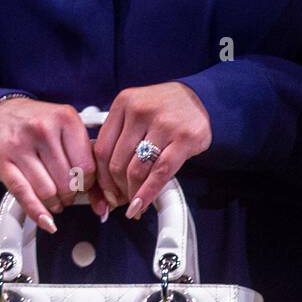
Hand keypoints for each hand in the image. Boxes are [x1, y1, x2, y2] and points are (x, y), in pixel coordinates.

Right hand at [0, 97, 108, 231]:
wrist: (0, 113)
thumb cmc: (37, 123)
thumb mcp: (66, 128)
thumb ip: (85, 155)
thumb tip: (102, 196)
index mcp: (66, 119)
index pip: (86, 165)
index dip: (88, 183)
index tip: (85, 186)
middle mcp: (43, 129)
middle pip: (67, 181)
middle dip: (71, 195)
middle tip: (69, 195)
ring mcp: (20, 145)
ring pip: (47, 191)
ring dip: (55, 204)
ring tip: (56, 201)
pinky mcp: (2, 161)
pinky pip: (24, 194)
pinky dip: (37, 212)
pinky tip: (45, 219)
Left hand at [92, 83, 212, 218]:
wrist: (200, 98)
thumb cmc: (164, 110)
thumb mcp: (135, 112)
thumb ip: (118, 137)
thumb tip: (103, 180)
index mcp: (124, 103)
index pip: (102, 149)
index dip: (101, 177)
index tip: (104, 192)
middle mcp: (141, 110)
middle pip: (117, 162)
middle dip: (117, 189)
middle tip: (121, 200)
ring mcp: (164, 124)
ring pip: (136, 170)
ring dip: (133, 194)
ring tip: (134, 203)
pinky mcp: (184, 138)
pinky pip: (161, 173)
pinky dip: (148, 193)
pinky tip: (142, 204)